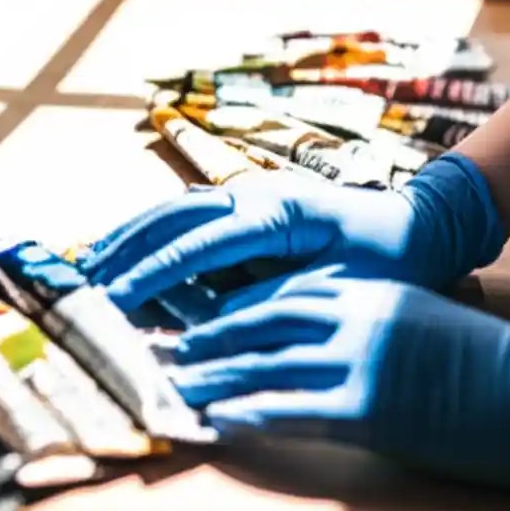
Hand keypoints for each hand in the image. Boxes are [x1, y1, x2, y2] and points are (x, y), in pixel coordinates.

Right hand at [81, 152, 505, 312]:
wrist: (422, 223)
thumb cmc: (390, 260)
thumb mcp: (340, 288)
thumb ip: (274, 298)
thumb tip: (210, 319)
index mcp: (280, 211)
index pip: (202, 243)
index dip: (156, 272)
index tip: (118, 297)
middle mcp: (258, 192)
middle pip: (177, 214)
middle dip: (129, 248)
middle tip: (86, 282)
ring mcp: (254, 191)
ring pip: (178, 207)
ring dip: (133, 233)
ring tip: (91, 260)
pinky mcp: (252, 201)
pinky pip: (193, 212)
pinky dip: (156, 229)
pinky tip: (130, 245)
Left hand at [169, 267, 509, 494]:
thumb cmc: (490, 366)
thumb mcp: (424, 320)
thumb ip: (374, 318)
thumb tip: (327, 336)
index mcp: (372, 292)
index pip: (286, 291)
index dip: (237, 305)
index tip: (203, 318)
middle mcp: (359, 315)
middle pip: (264, 318)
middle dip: (211, 333)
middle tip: (170, 347)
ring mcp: (363, 358)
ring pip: (268, 360)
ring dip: (216, 373)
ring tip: (177, 383)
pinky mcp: (371, 405)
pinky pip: (294, 408)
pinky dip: (252, 412)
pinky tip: (221, 418)